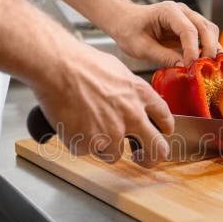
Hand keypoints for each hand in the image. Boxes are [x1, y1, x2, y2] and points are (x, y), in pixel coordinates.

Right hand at [32, 34, 173, 167]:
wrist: (57, 67)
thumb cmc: (80, 63)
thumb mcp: (117, 70)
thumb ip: (129, 90)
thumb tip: (131, 99)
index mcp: (141, 95)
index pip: (165, 119)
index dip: (163, 130)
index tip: (160, 134)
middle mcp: (132, 116)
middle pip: (157, 150)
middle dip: (150, 158)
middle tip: (141, 157)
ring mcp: (112, 133)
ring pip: (115, 155)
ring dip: (103, 147)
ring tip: (86, 127)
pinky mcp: (90, 143)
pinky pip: (87, 151)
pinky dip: (79, 143)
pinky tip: (72, 124)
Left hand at [109, 2, 220, 66]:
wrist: (126, 21)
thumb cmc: (130, 30)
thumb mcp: (141, 47)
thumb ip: (162, 56)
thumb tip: (182, 67)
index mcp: (168, 11)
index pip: (187, 29)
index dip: (192, 49)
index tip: (191, 66)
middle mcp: (182, 11)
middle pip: (205, 27)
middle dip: (209, 48)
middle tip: (207, 69)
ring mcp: (188, 18)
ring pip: (209, 30)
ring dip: (213, 48)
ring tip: (210, 67)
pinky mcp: (190, 27)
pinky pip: (206, 36)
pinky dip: (210, 48)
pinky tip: (209, 62)